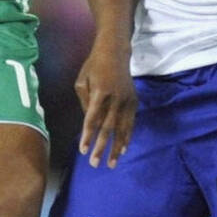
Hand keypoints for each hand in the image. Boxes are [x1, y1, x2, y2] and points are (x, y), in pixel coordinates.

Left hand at [75, 40, 136, 167]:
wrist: (115, 52)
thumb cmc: (93, 67)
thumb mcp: (82, 81)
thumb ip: (85, 103)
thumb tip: (89, 123)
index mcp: (100, 92)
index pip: (92, 119)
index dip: (87, 136)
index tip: (83, 151)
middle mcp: (115, 98)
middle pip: (107, 128)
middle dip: (101, 147)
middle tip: (94, 164)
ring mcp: (127, 100)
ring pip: (122, 129)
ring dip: (116, 148)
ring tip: (111, 163)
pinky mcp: (134, 101)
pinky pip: (131, 123)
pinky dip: (127, 137)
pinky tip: (123, 149)